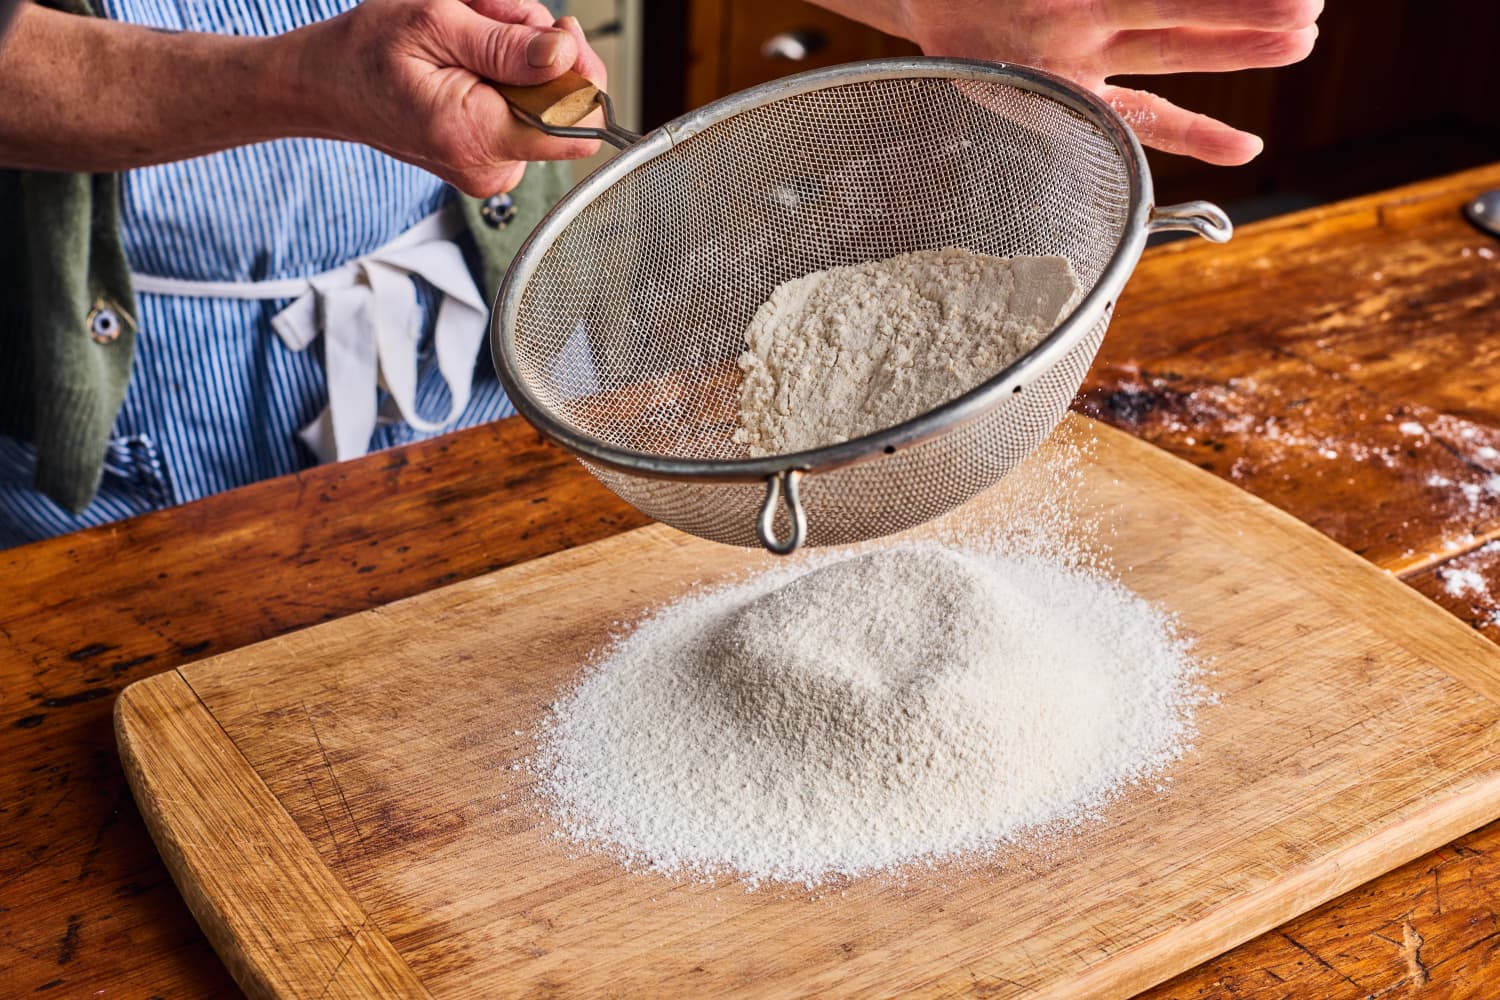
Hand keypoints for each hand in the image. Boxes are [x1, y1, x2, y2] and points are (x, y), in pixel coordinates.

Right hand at [291, 0, 608, 194]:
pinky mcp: (492, 156)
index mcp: (477, 137)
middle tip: (486, 23)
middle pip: (564, 103)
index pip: (578, 128)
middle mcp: (491, 165)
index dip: (581, 75)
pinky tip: (468, 62)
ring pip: (545, 100)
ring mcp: (493, 165)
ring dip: (518, 57)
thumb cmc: (367, 53)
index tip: (556, 37)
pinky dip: (506, 74)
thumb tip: (564, 58)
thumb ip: (506, 45)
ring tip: (465, 41)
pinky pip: (525, 108)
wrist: (328, 86)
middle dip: (538, 51)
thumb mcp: (434, 23)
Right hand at [815, 0, 1319, 164]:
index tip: (1299, 0)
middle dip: (1251, 21)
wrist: (921, 1)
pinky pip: (1138, 121)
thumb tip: (1164, 3)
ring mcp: (1072, 69)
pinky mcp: (1066, 101)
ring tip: (1302, 43)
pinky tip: (1247, 144)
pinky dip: (1194, 133)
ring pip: (1169, 59)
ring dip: (1238, 55)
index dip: (1235, 5)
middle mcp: (1072, 31)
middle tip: (1311, 15)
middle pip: (1178, 24)